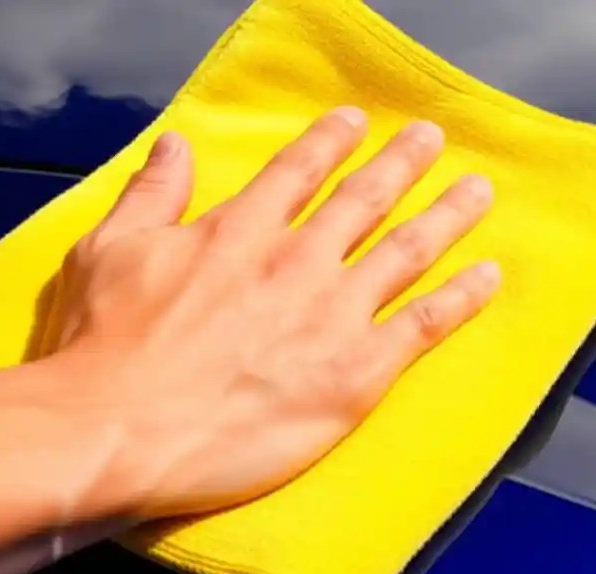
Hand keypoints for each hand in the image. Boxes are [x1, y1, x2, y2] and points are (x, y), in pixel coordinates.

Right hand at [47, 107, 498, 518]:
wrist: (120, 428)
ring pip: (407, 250)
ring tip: (477, 192)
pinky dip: (462, 298)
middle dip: (402, 164)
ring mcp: (333, 314)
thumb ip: (152, 194)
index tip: (355, 122)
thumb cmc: (106, 350)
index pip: (299, 172)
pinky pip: (425, 324)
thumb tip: (172, 146)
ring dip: (447, 216)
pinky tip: (489, 277)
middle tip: (430, 139)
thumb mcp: (111, 250)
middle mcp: (297, 262)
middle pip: (364, 200)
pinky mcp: (357, 372)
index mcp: (241, 231)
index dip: (330, 142)